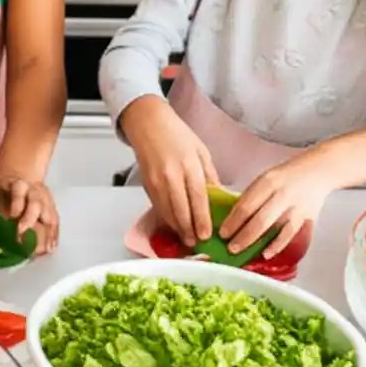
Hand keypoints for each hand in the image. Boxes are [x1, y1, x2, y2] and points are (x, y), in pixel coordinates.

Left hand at [0, 176, 58, 254]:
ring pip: (49, 211)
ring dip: (45, 229)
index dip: (18, 200)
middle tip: (20, 232)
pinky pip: (54, 222)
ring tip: (40, 247)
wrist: (6, 187)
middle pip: (36, 200)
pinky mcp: (48, 210)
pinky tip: (50, 247)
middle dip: (30, 217)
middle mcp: (31, 189)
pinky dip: (53, 234)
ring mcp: (41, 199)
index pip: (19, 187)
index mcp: (12, 183)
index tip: (12, 215)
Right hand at [121, 97, 219, 246]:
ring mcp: (156, 180)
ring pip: (166, 211)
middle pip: (180, 209)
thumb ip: (210, 175)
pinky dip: (165, 217)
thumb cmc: (177, 134)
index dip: (202, 219)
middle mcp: (171, 175)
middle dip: (188, 229)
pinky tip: (173, 224)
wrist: (148, 124)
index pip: (198, 198)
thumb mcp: (201, 151)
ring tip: (185, 238)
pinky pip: (157, 205)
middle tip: (195, 243)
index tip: (206, 234)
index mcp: (189, 165)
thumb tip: (219, 196)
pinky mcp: (145, 183)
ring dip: (176, 227)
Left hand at [219, 158, 332, 258]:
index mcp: (268, 182)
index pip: (247, 204)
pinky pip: (290, 234)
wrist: (318, 171)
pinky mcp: (307, 217)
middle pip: (260, 219)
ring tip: (241, 251)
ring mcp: (296, 207)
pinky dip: (277, 245)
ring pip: (275, 228)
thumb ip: (252, 197)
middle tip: (230, 247)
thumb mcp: (265, 179)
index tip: (222, 233)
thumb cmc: (285, 177)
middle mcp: (282, 194)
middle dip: (243, 235)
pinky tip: (266, 254)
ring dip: (257, 241)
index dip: (233, 221)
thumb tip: (231, 218)